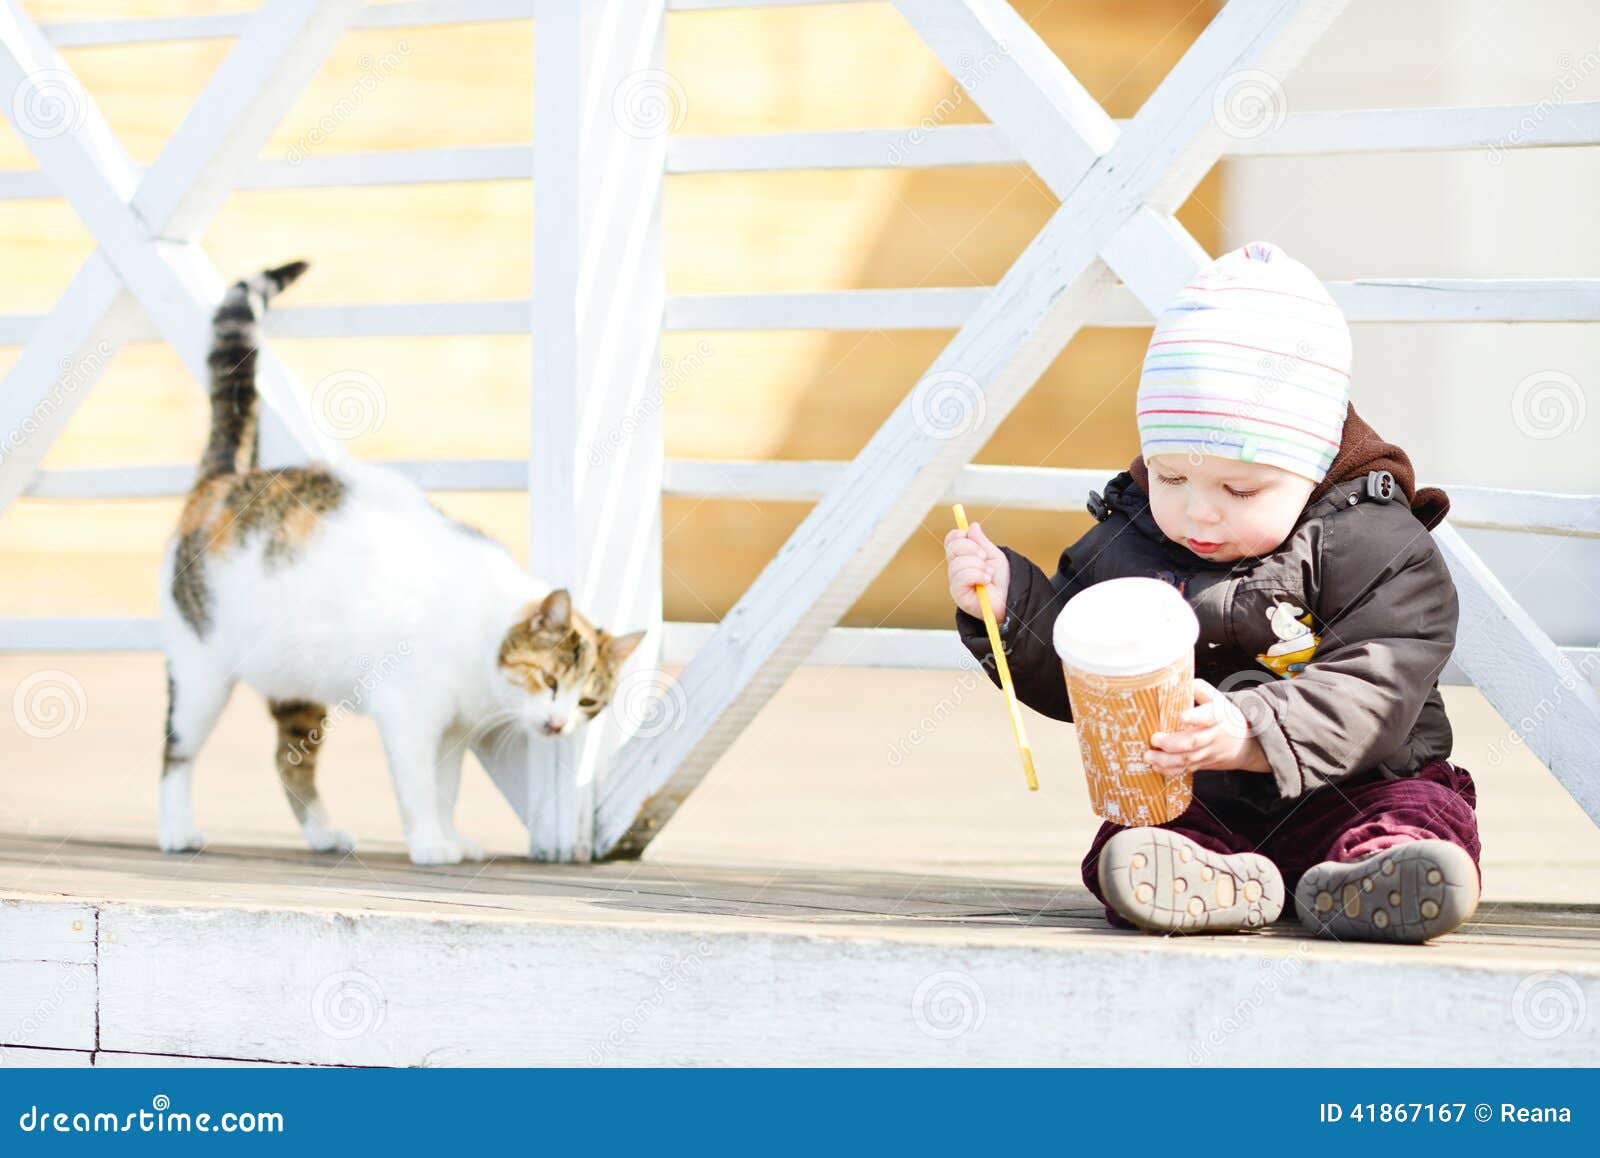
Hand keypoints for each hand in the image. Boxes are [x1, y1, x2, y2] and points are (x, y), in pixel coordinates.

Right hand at [944, 521, 1008, 621]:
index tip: (964, 533)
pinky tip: (986, 581)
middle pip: (952, 549)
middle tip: (985, 557)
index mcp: (963, 558)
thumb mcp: (994, 555)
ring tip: (989, 574)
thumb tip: (972, 526)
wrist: (1011, 598)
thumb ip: (981, 542)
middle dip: (971, 548)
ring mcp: (956, 583)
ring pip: (958, 563)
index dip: (955, 535)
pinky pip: (962, 577)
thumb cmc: (1003, 580)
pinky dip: (977, 575)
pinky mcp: (958, 595)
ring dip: (978, 565)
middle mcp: (956, 570)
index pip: (950, 542)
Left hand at [1145, 679, 1270, 775]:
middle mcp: (1212, 736)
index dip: (1195, 717)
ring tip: (1148, 756)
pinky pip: (1186, 769)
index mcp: (1218, 716)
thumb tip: (1177, 680)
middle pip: (1193, 742)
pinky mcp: (1203, 764)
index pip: (1209, 716)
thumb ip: (1199, 690)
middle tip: (1154, 738)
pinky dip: (1170, 770)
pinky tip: (1156, 766)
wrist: (1246, 744)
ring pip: (1188, 759)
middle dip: (1171, 743)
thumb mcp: (1218, 700)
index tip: (1181, 716)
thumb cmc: (1226, 718)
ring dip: (1166, 760)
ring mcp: (1208, 752)